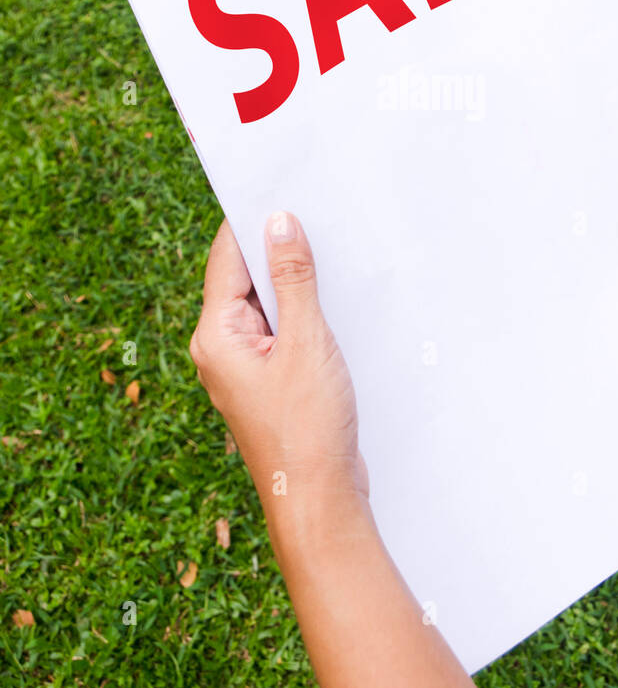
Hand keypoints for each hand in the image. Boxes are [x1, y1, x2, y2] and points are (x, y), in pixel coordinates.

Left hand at [189, 212, 368, 521]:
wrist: (319, 502)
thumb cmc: (308, 430)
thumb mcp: (307, 342)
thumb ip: (294, 279)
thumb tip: (280, 223)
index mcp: (215, 335)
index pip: (227, 258)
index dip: (253, 220)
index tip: (280, 185)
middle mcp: (220, 348)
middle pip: (245, 278)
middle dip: (279, 248)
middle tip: (317, 214)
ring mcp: (244, 367)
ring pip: (267, 305)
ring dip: (296, 283)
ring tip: (332, 255)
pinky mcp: (269, 381)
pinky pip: (282, 331)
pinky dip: (304, 314)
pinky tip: (334, 304)